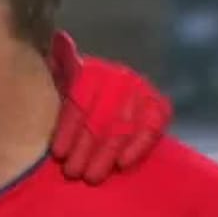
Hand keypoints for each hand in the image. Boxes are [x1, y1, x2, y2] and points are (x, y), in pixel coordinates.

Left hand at [48, 31, 171, 184]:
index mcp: (92, 70)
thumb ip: (59, 64)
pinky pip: (151, 129)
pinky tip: (123, 166)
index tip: (58, 154)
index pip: (80, 101)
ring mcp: (140, 92)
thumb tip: (58, 39)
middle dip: (85, 149)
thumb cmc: (72, 93)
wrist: (101, 95)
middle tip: (73, 173)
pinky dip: (138, 148)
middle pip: (101, 118)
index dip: (69, 129)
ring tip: (91, 177)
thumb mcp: (60, 77)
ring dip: (106, 155)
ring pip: (122, 127)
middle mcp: (119, 77)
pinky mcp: (159, 107)